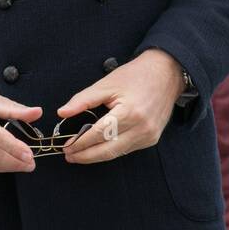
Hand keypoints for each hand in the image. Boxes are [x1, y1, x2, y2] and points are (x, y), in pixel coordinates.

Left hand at [57, 48, 182, 163]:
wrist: (166, 73)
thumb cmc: (136, 75)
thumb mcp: (106, 84)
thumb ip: (83, 100)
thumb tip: (62, 113)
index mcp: (129, 112)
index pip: (99, 134)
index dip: (81, 143)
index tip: (66, 146)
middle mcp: (141, 128)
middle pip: (108, 150)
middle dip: (86, 156)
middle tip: (70, 156)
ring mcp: (149, 135)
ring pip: (117, 153)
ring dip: (97, 156)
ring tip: (80, 154)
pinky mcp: (152, 139)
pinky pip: (127, 149)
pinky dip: (112, 150)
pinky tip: (99, 148)